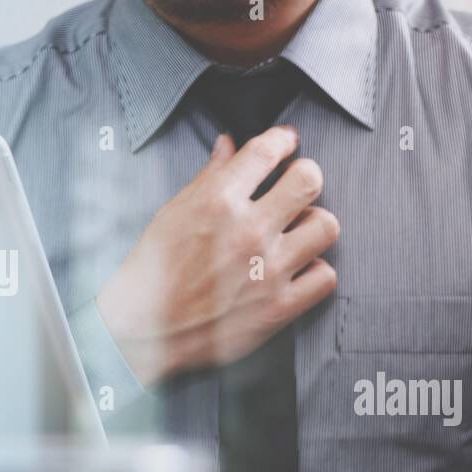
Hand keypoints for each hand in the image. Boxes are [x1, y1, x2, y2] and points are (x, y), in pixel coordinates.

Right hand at [96, 125, 339, 384]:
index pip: (267, 151)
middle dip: (306, 176)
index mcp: (218, 201)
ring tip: (299, 230)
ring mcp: (269, 270)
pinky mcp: (280, 307)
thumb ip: (208, 178)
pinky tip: (299, 269)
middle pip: (308, 180)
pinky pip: (325, 276)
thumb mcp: (173, 213)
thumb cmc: (154, 272)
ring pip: (325, 226)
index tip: (288, 142)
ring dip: (315, 224)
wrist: (146, 331)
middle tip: (297, 185)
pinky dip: (316, 271)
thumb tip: (229, 145)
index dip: (283, 140)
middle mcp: (248, 231)